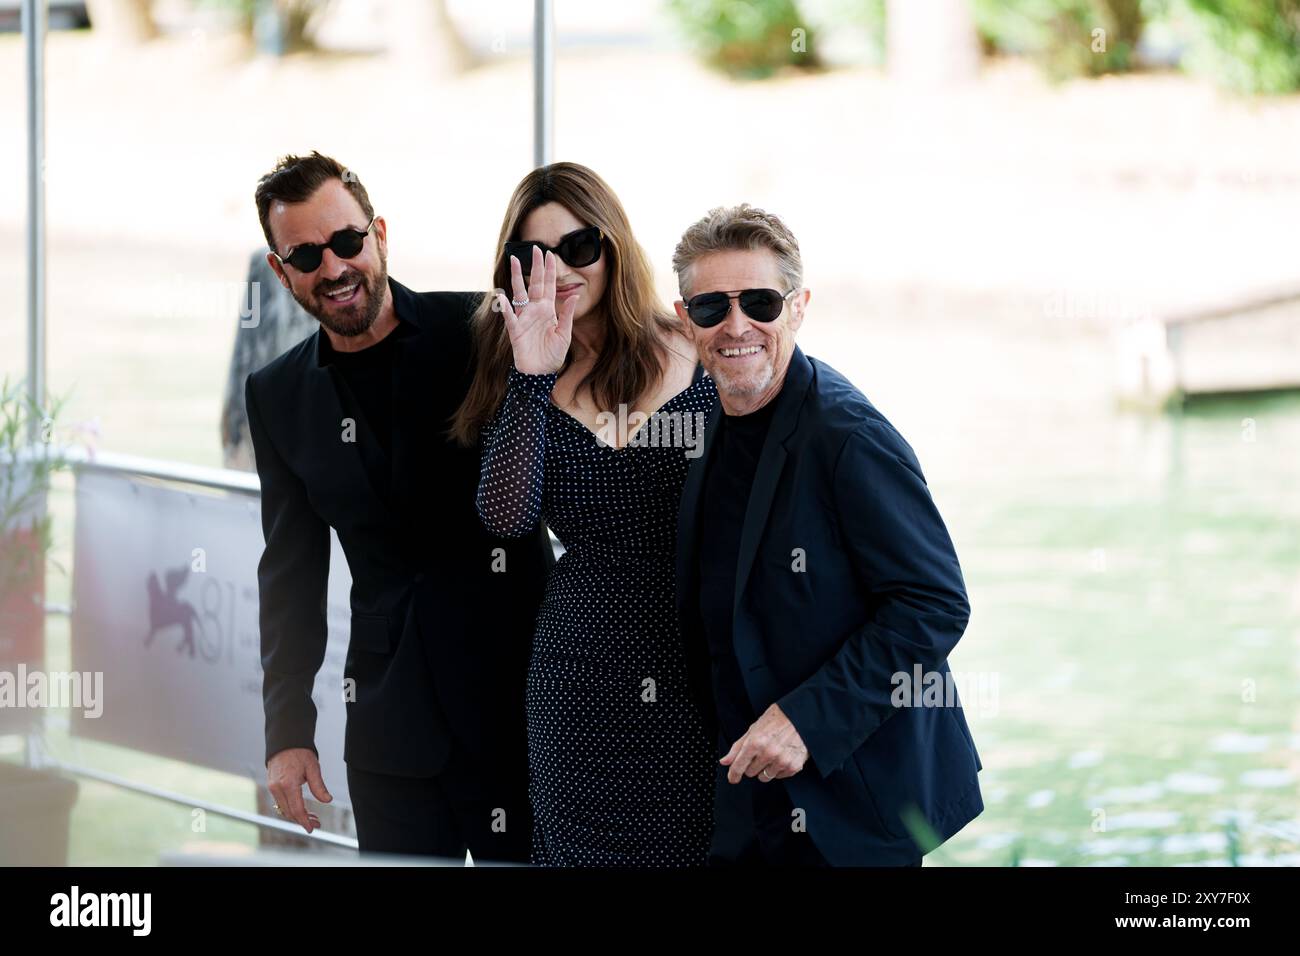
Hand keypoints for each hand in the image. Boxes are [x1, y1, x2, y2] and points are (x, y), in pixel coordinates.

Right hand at [267, 747, 330, 833]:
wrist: (285, 742)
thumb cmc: (300, 753)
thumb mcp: (313, 768)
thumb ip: (319, 786)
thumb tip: (327, 800)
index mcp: (288, 784)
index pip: (296, 809)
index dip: (304, 821)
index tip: (312, 828)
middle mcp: (277, 788)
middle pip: (289, 812)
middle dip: (302, 820)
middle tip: (316, 822)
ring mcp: (272, 787)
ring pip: (284, 809)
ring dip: (296, 815)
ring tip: (311, 816)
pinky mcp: (271, 786)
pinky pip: (280, 802)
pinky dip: (290, 808)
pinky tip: (301, 808)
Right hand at [495, 245, 576, 374]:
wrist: (540, 373)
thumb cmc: (552, 355)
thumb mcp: (564, 334)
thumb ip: (567, 314)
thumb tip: (576, 294)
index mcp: (548, 310)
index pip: (548, 286)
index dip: (549, 270)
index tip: (549, 254)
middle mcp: (535, 310)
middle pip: (533, 284)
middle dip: (534, 266)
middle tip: (536, 248)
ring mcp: (524, 318)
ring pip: (519, 293)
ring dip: (515, 277)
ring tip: (513, 260)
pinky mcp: (515, 330)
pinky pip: (509, 316)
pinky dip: (506, 307)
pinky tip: (502, 296)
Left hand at [720, 703, 808, 784]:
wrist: (801, 716)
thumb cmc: (776, 719)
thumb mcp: (754, 729)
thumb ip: (737, 747)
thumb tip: (724, 761)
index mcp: (755, 742)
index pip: (739, 766)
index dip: (733, 774)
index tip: (733, 778)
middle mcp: (768, 753)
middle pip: (751, 773)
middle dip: (752, 765)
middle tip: (760, 753)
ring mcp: (781, 761)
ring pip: (765, 777)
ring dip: (765, 769)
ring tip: (772, 754)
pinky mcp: (793, 766)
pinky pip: (779, 776)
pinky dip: (779, 769)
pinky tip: (782, 756)